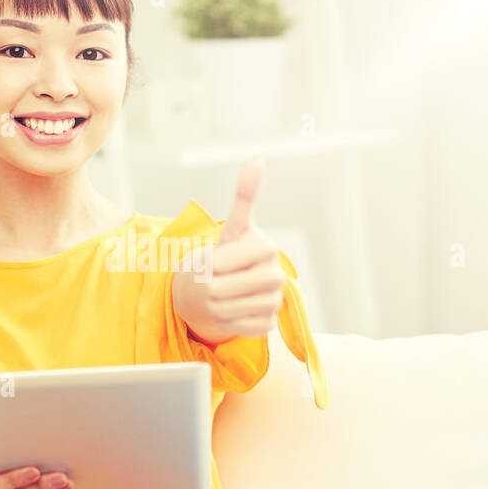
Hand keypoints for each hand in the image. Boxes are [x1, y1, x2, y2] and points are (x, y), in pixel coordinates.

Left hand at [173, 159, 285, 345]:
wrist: (228, 286)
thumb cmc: (228, 254)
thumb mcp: (231, 227)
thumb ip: (244, 196)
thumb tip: (257, 162)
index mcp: (265, 248)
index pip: (226, 262)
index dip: (213, 264)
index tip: (213, 261)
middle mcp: (276, 274)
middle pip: (224, 289)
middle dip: (211, 286)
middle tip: (214, 280)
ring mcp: (276, 301)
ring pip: (230, 309)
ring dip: (216, 305)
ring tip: (220, 295)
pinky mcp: (270, 323)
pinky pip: (240, 327)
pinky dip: (228, 321)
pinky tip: (231, 310)